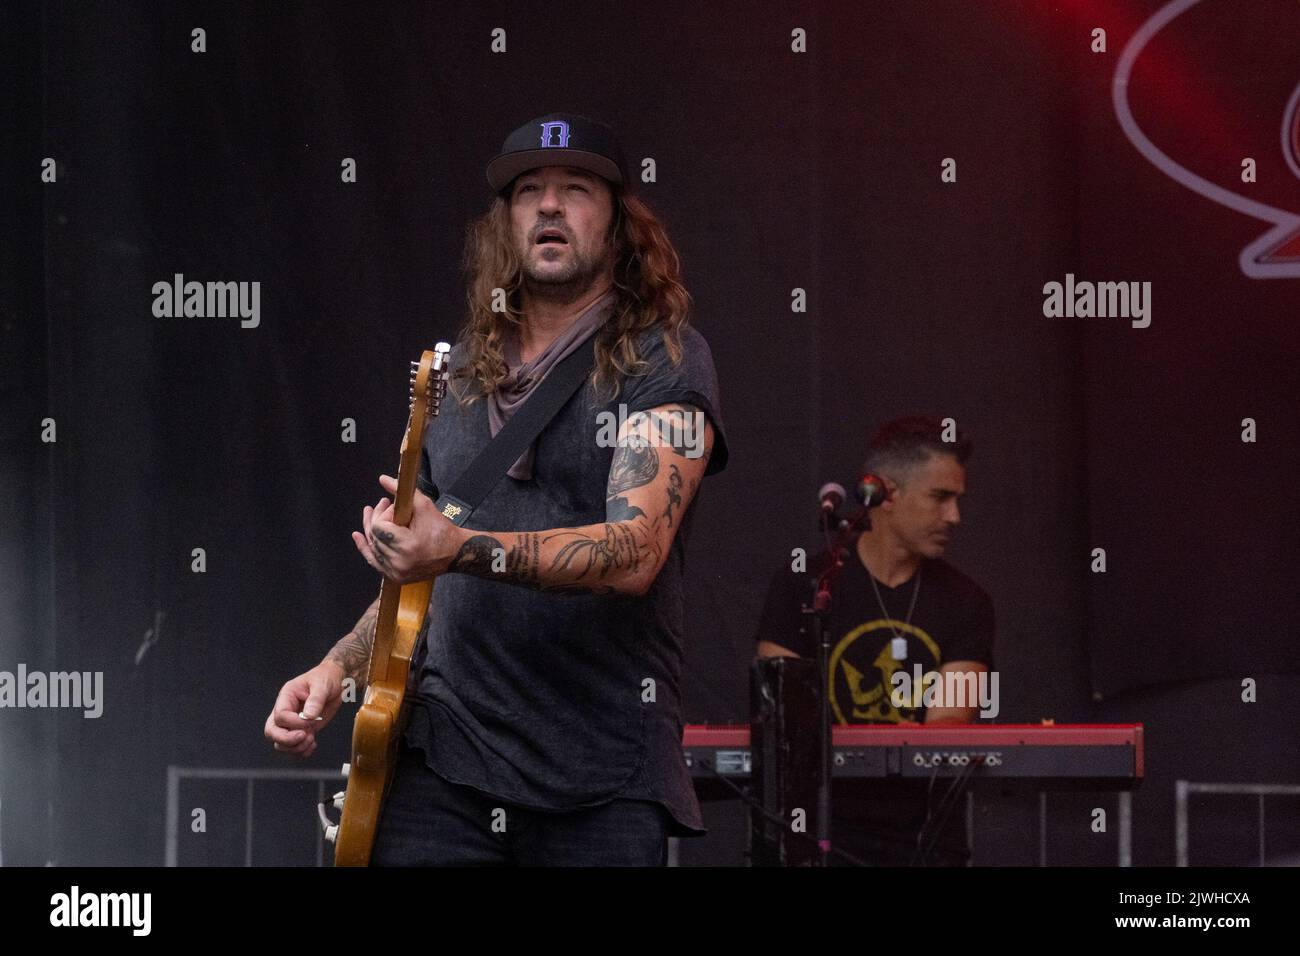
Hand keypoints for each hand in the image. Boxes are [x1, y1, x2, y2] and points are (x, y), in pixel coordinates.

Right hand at [263, 662, 344, 756]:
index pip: (279, 716)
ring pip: (280, 743)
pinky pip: (293, 748)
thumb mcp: (323, 685)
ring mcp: (291, 723)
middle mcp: (285, 711)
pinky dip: (301, 751)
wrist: (335, 682)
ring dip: (295, 747)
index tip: (310, 722)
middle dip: (287, 740)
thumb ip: (315, 700)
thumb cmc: (326, 678)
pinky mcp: (300, 731)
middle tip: (306, 736)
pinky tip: (313, 745)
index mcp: (286, 697)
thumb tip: (308, 715)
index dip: (293, 723)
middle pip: (272, 732)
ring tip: (312, 739)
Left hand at [351, 474, 465, 583]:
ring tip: (370, 514)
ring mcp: (397, 572)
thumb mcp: (424, 506)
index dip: (383, 514)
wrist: (455, 553)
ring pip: (372, 548)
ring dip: (371, 531)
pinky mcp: (396, 577)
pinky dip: (366, 549)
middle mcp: (400, 562)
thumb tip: (382, 479)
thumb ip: (402, 491)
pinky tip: (358, 536)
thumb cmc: (442, 529)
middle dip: (376, 519)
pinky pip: (375, 562)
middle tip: (381, 505)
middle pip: (373, 537)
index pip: (379, 527)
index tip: (395, 507)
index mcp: (408, 546)